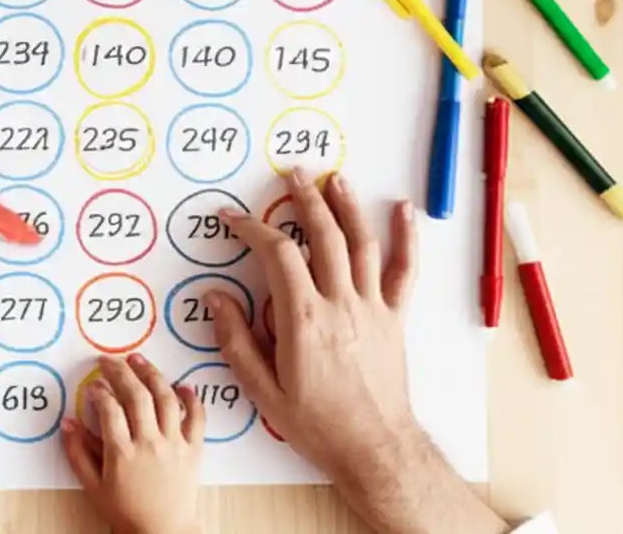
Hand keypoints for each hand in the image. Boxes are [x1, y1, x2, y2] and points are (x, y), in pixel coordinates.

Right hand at [61, 354, 204, 533]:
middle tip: (108, 360)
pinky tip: (182, 384)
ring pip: (166, 399)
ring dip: (151, 374)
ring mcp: (175, 445)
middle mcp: (150, 444)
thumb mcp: (93, 486)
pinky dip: (192, 398)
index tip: (93, 386)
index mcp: (123, 454)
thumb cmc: (126, 511)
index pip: (109, 410)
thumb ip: (78, 453)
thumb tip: (67, 423)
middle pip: (136, 396)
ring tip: (138, 359)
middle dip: (120, 372)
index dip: (99, 392)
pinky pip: (197, 418)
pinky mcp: (194, 449)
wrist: (163, 531)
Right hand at [208, 169, 418, 476]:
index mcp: (303, 319)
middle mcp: (340, 303)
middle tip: (292, 174)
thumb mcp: (261, 390)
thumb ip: (236, 340)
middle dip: (304, 199)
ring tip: (334, 178)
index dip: (251, 228)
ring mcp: (372, 308)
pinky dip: (406, 238)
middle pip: (322, 236)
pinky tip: (403, 211)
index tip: (232, 219)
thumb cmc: (316, 424)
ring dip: (346, 206)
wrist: (373, 448)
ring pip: (361, 243)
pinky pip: (404, 271)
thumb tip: (216, 298)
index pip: (276, 254)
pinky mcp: (394, 319)